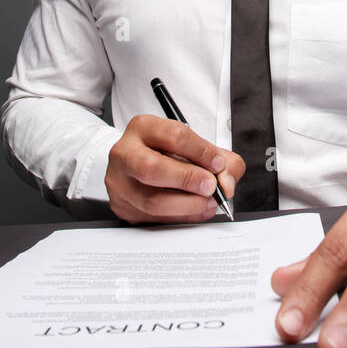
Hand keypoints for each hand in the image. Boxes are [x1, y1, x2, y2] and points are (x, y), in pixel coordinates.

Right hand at [104, 114, 243, 223]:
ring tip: (207, 202)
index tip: (218, 163)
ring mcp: (120, 182)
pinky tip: (194, 212)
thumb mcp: (193, 145)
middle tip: (210, 186)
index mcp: (144, 128)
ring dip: (187, 205)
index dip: (201, 151)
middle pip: (153, 168)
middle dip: (188, 179)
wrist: (133, 165)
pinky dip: (180, 218)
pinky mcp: (122, 206)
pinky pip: (152, 219)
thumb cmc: (165, 152)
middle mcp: (125, 153)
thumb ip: (221, 159)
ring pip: (152, 201)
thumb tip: (226, 182)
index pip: (173, 136)